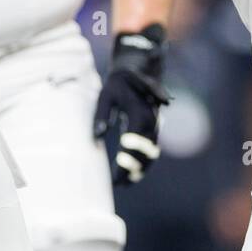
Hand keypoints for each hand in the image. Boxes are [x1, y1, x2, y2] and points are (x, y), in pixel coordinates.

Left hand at [94, 25, 169, 184]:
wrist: (138, 68)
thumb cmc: (118, 82)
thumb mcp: (106, 95)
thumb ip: (101, 115)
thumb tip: (96, 136)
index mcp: (139, 113)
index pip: (134, 144)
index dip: (126, 162)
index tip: (115, 177)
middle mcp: (151, 121)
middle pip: (146, 152)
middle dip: (134, 169)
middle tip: (120, 182)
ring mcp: (155, 124)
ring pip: (152, 152)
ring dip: (142, 168)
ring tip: (127, 182)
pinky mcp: (153, 126)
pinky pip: (152, 148)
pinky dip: (145, 161)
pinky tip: (134, 173)